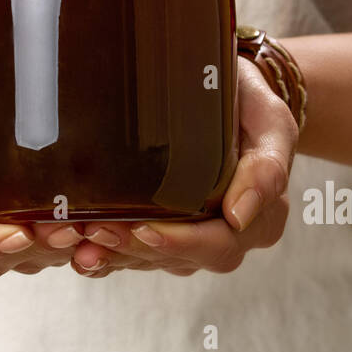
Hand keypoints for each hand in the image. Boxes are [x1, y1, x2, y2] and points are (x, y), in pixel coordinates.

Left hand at [71, 56, 296, 277]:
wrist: (233, 93)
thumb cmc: (252, 104)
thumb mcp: (272, 124)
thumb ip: (266, 167)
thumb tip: (241, 215)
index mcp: (259, 219)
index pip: (219, 244)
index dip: (180, 242)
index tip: (146, 229)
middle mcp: (226, 236)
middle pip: (180, 258)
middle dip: (135, 248)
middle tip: (98, 230)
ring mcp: (193, 238)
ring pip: (152, 258)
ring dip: (115, 251)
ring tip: (81, 236)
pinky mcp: (163, 230)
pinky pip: (135, 250)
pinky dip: (106, 250)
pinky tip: (79, 244)